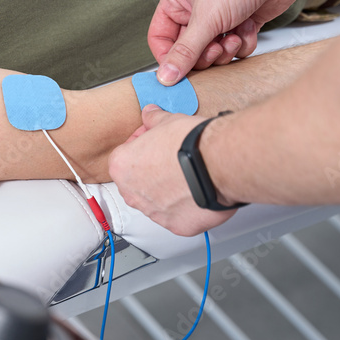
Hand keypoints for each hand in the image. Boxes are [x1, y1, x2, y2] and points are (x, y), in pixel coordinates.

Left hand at [108, 106, 237, 236]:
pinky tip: (197, 192)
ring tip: (189, 176)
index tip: (156, 143)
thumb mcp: (168, 121)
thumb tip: (150, 113)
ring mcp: (153, 213)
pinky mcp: (175, 225)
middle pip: (138, 182)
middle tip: (173, 160)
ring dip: (168, 192)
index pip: (125, 157)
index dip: (143, 147)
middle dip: (153, 172)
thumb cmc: (191, 143)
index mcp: (122, 167)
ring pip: (156, 203)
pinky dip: (186, 207)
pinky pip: (177, 216)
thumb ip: (153, 119)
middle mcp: (132, 194)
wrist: (217, 163)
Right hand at [148, 0, 308, 84]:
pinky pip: (234, 48)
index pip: (160, 38)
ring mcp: (219, 17)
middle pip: (188, 50)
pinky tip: (248, 27)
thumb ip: (185, 52)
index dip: (168, 57)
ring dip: (226, 50)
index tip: (178, 71)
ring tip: (234, 36)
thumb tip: (166, 75)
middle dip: (205, 54)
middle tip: (215, 49)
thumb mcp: (205, 18)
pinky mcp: (241, 23)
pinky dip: (243, 43)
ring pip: (212, 52)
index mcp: (177, 0)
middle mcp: (196, 9)